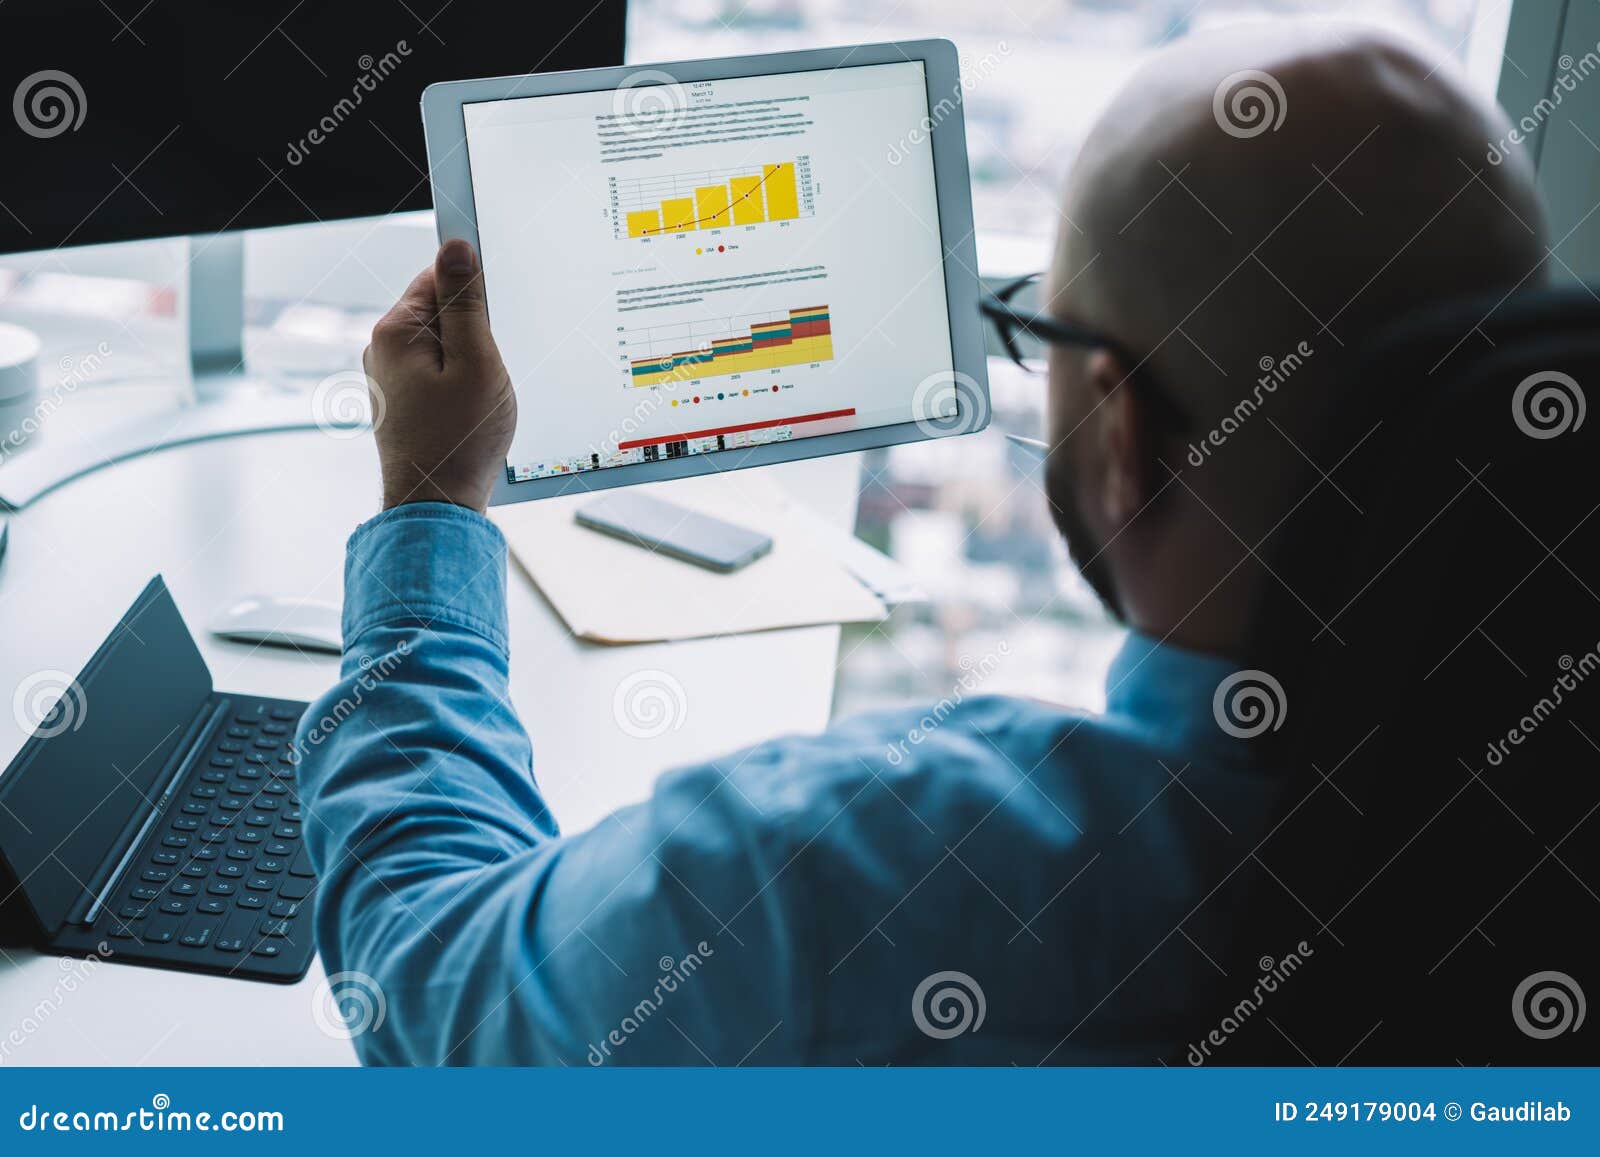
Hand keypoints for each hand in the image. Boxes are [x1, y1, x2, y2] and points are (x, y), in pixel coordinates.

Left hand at [362, 239, 516, 512]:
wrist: (436, 506)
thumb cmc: (459, 441)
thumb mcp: (476, 363)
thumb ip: (466, 303)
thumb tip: (456, 247)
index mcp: (395, 332)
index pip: (439, 276)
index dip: (477, 289)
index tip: (500, 313)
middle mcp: (383, 349)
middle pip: (440, 310)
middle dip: (476, 329)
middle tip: (495, 366)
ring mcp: (390, 377)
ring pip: (443, 344)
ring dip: (471, 359)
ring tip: (483, 395)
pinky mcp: (402, 401)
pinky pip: (438, 371)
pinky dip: (462, 382)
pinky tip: (473, 409)